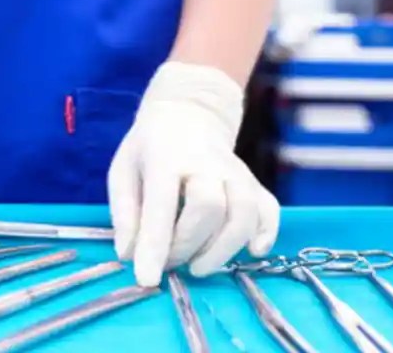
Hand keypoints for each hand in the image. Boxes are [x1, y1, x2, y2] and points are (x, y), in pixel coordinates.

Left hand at [107, 62, 279, 286]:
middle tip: (170, 263)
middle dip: (189, 245)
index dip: (155, 244)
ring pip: (244, 212)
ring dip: (223, 249)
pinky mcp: (254, 182)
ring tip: (198, 266)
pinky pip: (269, 210)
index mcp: (164, 157)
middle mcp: (205, 162)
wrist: (189, 113)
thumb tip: (128, 254)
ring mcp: (235, 171)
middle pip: (209, 208)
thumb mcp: (123, 171)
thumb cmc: (150, 149)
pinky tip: (251, 251)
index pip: (162, 204)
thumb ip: (125, 212)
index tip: (147, 279)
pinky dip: (265, 234)